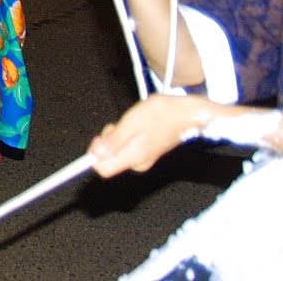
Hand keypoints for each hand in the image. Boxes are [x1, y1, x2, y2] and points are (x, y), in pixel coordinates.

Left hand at [90, 95, 211, 177]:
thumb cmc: (162, 114)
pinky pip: (125, 147)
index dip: (94, 155)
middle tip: (120, 125)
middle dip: (106, 140)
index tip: (99, 138)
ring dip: (116, 135)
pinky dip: (124, 135)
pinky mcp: (146, 152)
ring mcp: (142, 158)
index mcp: (133, 158)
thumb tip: (95, 155)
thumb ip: (113, 141)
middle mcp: (137, 163)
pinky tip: (136, 125)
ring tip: (131, 123)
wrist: (188, 113)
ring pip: (116, 150)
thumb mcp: (132, 123)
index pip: (103, 169)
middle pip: (107, 158)